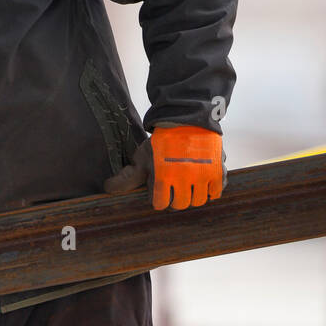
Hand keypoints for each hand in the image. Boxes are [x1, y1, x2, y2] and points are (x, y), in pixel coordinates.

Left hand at [103, 125, 225, 209]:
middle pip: (179, 205)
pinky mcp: (218, 171)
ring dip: (192, 196)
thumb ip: (126, 178)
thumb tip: (107, 189)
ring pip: (198, 201)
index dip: (158, 199)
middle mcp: (183, 178)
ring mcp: (202, 175)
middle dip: (175, 200)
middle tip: (174, 190)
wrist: (187, 120)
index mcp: (162, 176)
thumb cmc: (161, 141)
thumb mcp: (141, 158)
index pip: (159, 204)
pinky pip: (216, 192)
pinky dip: (211, 190)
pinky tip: (204, 183)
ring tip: (189, 187)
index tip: (159, 192)